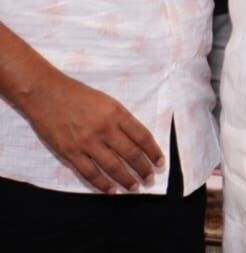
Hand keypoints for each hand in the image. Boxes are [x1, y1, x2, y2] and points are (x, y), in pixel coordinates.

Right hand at [17, 70, 163, 192]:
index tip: (160, 162)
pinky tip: (111, 190)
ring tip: (135, 187)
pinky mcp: (69, 152)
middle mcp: (105, 128)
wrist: (46, 94)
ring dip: (126, 179)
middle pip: (131, 154)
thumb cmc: (78, 95)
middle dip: (143, 169)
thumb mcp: (107, 101)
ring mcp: (86, 142)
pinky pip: (90, 173)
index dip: (154, 152)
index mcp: (117, 113)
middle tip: (150, 179)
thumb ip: (121, 120)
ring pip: (113, 166)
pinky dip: (102, 184)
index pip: (142, 136)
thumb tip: (137, 140)